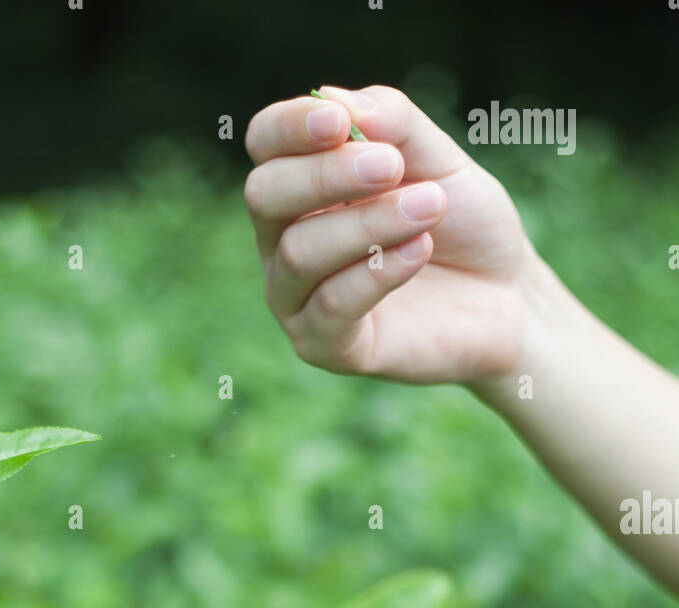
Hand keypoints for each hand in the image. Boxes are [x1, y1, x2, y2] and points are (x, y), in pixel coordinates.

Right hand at [244, 85, 534, 384]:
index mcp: (301, 187)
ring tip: (431, 206)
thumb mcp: (439, 159)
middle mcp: (283, 241)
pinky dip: (377, 272)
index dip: (290, 127)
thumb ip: (394, 124)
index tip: (339, 123)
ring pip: (299, 253)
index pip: (265, 145)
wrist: (506, 298)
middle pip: (265, 196)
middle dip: (325, 175)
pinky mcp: (324, 347)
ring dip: (368, 223)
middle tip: (393, 166)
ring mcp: (297, 299)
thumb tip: (333, 99)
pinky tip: (419, 249)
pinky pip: (331, 307)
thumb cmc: (463, 224)